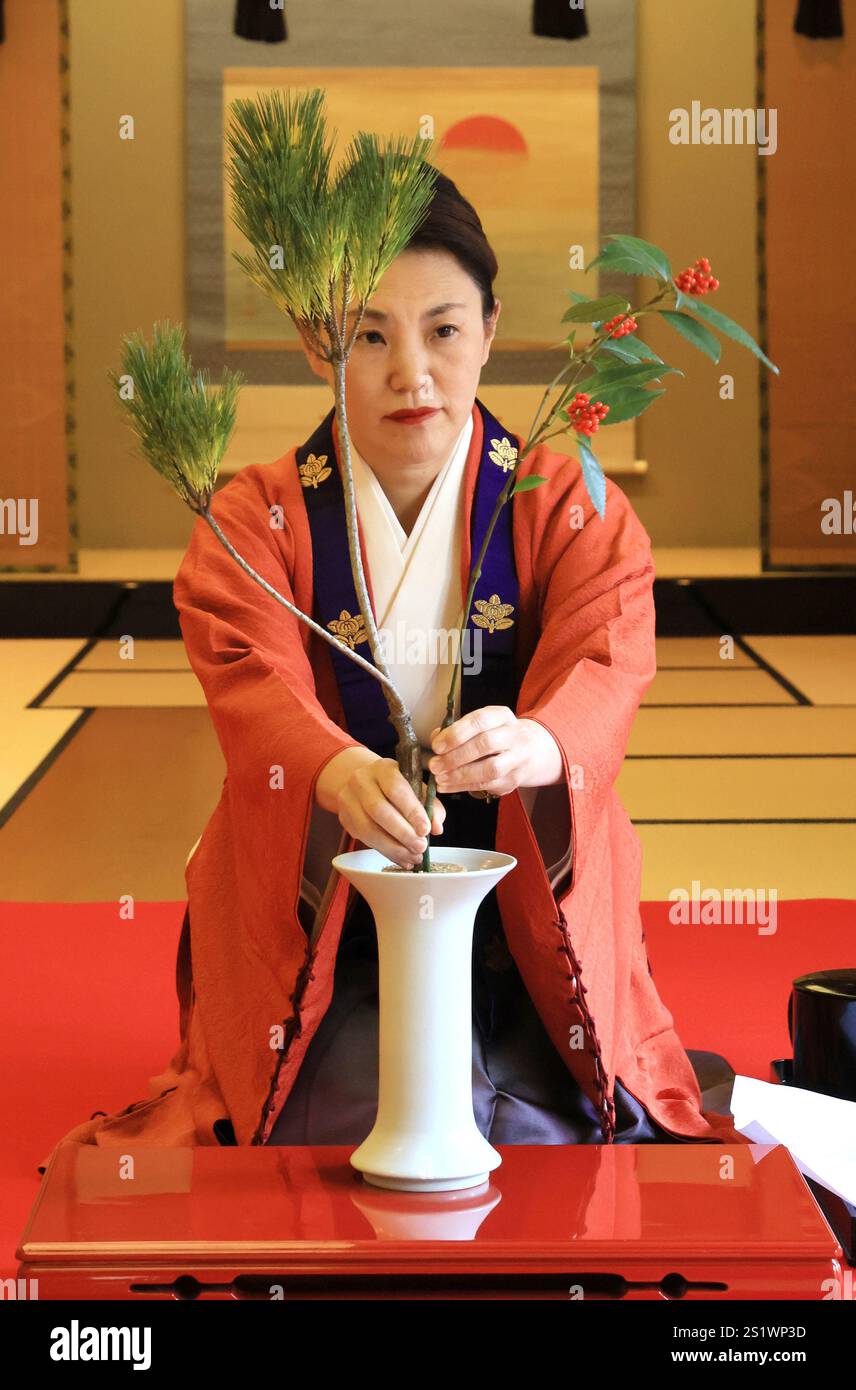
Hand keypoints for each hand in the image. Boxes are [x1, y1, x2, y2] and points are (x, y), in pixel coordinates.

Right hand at [316, 746, 445, 868]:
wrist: (364, 782)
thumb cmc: (395, 786)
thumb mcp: (415, 787)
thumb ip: (430, 805)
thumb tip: (437, 828)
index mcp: (383, 769)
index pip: (396, 789)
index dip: (411, 811)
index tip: (426, 830)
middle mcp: (361, 781)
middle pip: (378, 810)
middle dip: (402, 833)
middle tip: (420, 847)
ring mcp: (348, 800)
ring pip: (368, 829)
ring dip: (393, 847)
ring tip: (413, 857)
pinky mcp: (345, 819)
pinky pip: (365, 840)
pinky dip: (386, 852)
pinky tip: (402, 859)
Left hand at [428, 706, 562, 794]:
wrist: (532, 751)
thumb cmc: (497, 735)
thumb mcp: (481, 725)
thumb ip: (458, 729)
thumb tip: (437, 738)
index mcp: (503, 716)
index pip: (480, 721)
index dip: (456, 734)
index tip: (436, 746)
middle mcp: (516, 735)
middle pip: (486, 744)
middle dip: (456, 756)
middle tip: (435, 765)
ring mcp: (519, 759)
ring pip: (490, 769)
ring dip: (460, 775)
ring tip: (440, 778)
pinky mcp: (515, 779)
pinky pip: (488, 785)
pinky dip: (463, 787)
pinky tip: (448, 786)